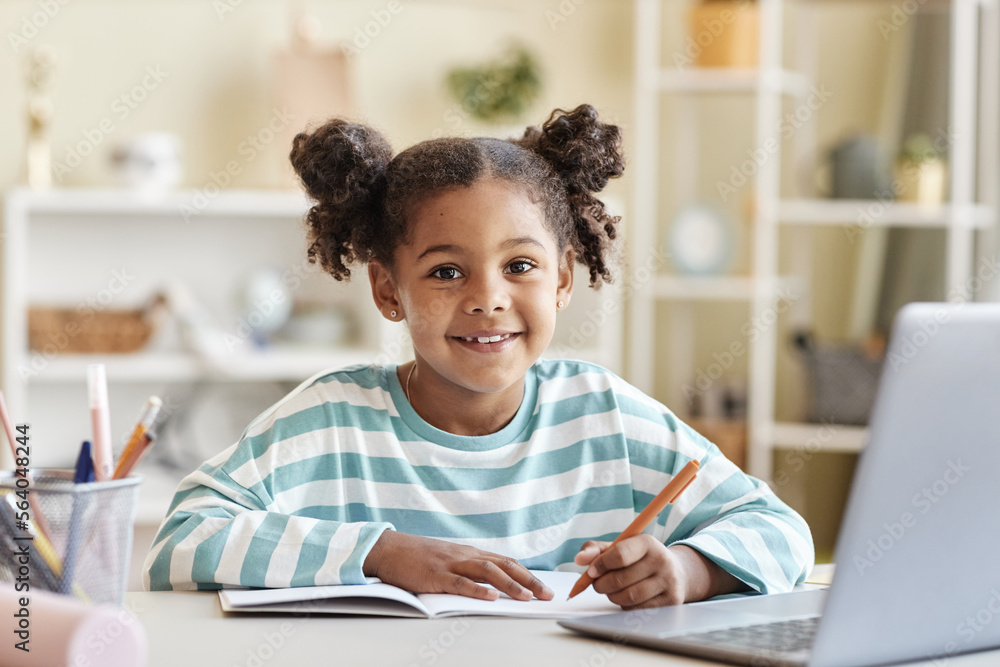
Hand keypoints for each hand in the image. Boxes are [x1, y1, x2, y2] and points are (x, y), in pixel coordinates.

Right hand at [363, 530, 554, 601]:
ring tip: (527, 596)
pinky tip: (491, 596)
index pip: (505, 561)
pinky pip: (459, 582)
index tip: (544, 586)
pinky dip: (477, 589)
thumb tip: (490, 584)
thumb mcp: (448, 560)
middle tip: (547, 594)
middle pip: (503, 565)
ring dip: (510, 584)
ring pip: (487, 572)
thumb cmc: (417, 557)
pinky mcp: (436, 574)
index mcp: (469, 553)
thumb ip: (468, 569)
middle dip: (528, 580)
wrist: (388, 549)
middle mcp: (465, 555)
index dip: (526, 574)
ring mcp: (451, 563)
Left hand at [574, 535, 694, 608]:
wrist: (675, 572)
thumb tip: (579, 559)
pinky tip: (627, 597)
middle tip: (598, 584)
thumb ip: (596, 550)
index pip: (620, 555)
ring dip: (612, 596)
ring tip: (612, 590)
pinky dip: (625, 605)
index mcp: (647, 542)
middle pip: (620, 579)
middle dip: (602, 585)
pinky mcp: (671, 601)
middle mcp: (661, 560)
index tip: (591, 572)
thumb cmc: (639, 559)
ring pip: (628, 597)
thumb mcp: (620, 547)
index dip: (600, 565)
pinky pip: (637, 609)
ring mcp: (668, 581)